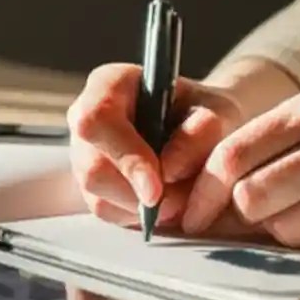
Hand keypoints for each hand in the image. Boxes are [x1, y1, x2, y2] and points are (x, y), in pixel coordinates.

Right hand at [65, 63, 245, 227]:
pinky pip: (105, 210)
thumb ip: (199, 134)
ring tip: (176, 199)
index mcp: (110, 83)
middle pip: (92, 167)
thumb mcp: (218, 113)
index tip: (157, 189)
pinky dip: (137, 215)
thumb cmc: (206, 114)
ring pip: (97, 195)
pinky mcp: (88, 183)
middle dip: (135, 193)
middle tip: (174, 203)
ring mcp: (82, 152)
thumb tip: (167, 169)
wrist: (202, 130)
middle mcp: (85, 116)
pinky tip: (161, 202)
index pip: (97, 119)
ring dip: (140, 207)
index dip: (125, 156)